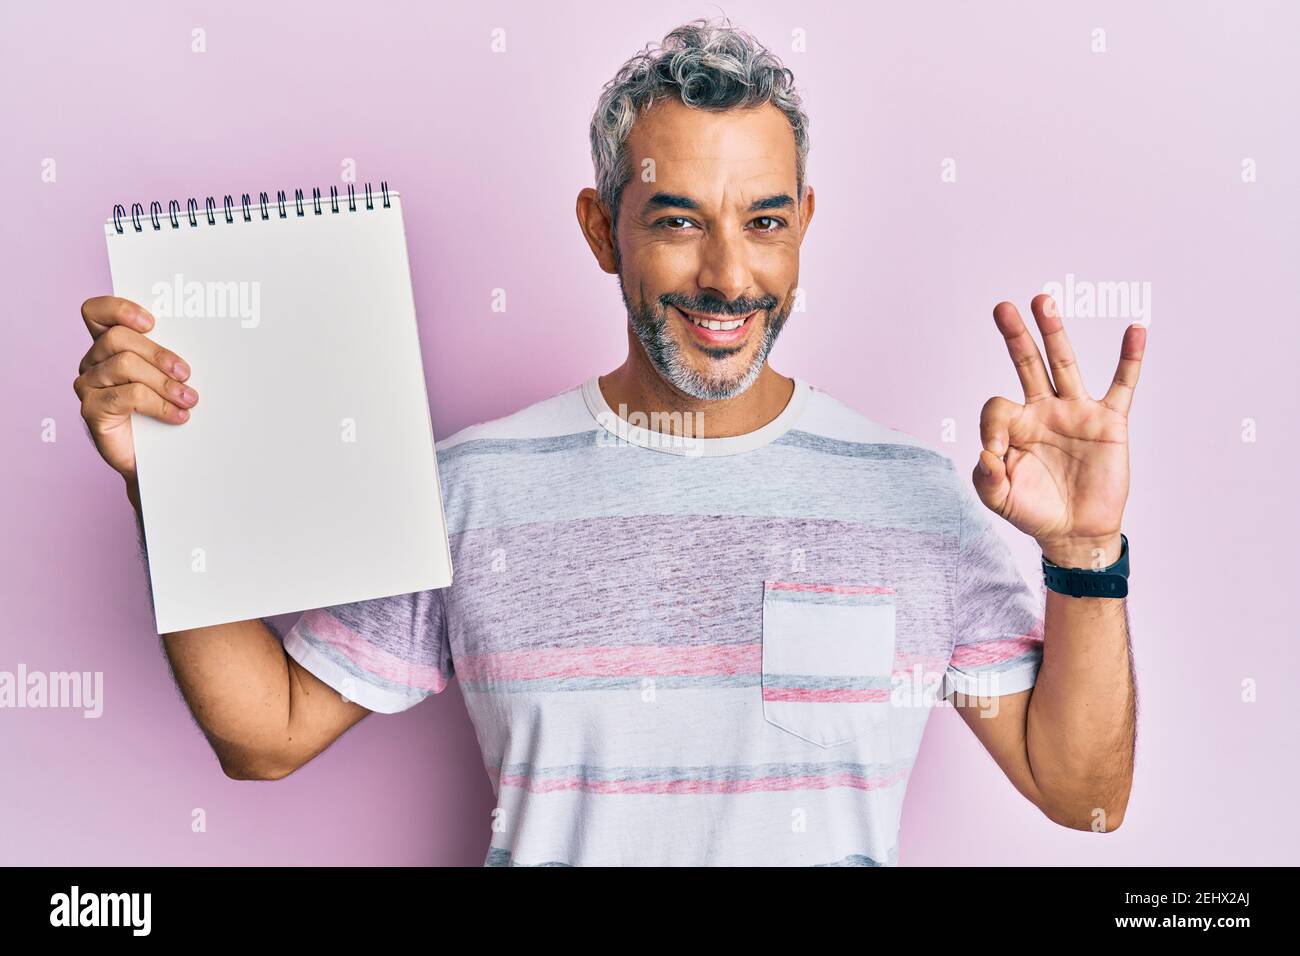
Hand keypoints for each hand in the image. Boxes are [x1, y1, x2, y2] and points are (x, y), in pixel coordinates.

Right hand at [74, 296, 198, 503]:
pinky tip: (178, 415)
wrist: (155, 458)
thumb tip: (204, 340)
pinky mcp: (92, 410)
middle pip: (118, 338)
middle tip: (186, 374)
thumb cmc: (163, 411)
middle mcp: (92, 362)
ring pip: (125, 365)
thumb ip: (168, 358)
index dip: (120, 309)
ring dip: (164, 382)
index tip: (152, 323)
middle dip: (158, 354)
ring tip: (189, 399)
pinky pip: (127, 395)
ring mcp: (88, 385)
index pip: (96, 312)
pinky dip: (159, 404)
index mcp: (108, 346)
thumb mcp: (168, 377)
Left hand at [974, 294, 1145, 568]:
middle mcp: (1044, 411)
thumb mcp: (999, 499)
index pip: (997, 406)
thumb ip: (986, 477)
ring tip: (1043, 300)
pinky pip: (1122, 385)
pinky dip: (1130, 358)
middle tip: (1002, 308)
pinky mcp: (1109, 422)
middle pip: (1027, 364)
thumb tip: (987, 453)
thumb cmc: (1034, 511)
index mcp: (1015, 426)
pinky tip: (1135, 330)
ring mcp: (1077, 412)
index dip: (992, 426)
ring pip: (1064, 363)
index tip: (995, 453)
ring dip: (1054, 332)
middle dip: (1014, 336)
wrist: (1075, 532)